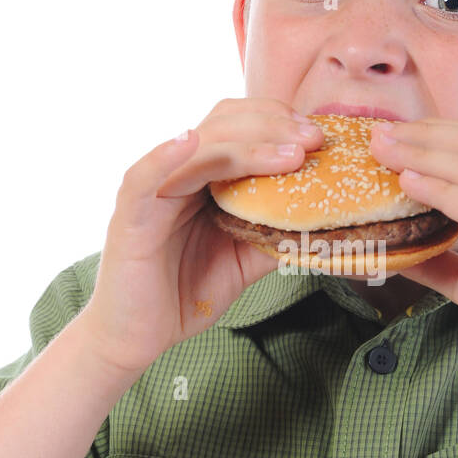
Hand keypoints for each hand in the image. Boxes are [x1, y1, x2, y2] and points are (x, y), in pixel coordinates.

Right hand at [77, 98, 322, 377]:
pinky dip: (166, 156)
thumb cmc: (186, 292)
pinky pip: (145, 177)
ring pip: (200, 148)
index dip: (280, 122)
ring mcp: (154, 190)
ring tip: (291, 153)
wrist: (139, 335)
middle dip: (274, 125)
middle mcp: (179, 172)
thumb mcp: (245, 259)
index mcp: (205, 175)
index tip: (320, 136)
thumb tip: (327, 222)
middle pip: (224, 125)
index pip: (241, 127)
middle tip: (314, 138)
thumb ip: (276, 234)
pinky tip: (192, 142)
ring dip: (248, 145)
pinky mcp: (130, 215)